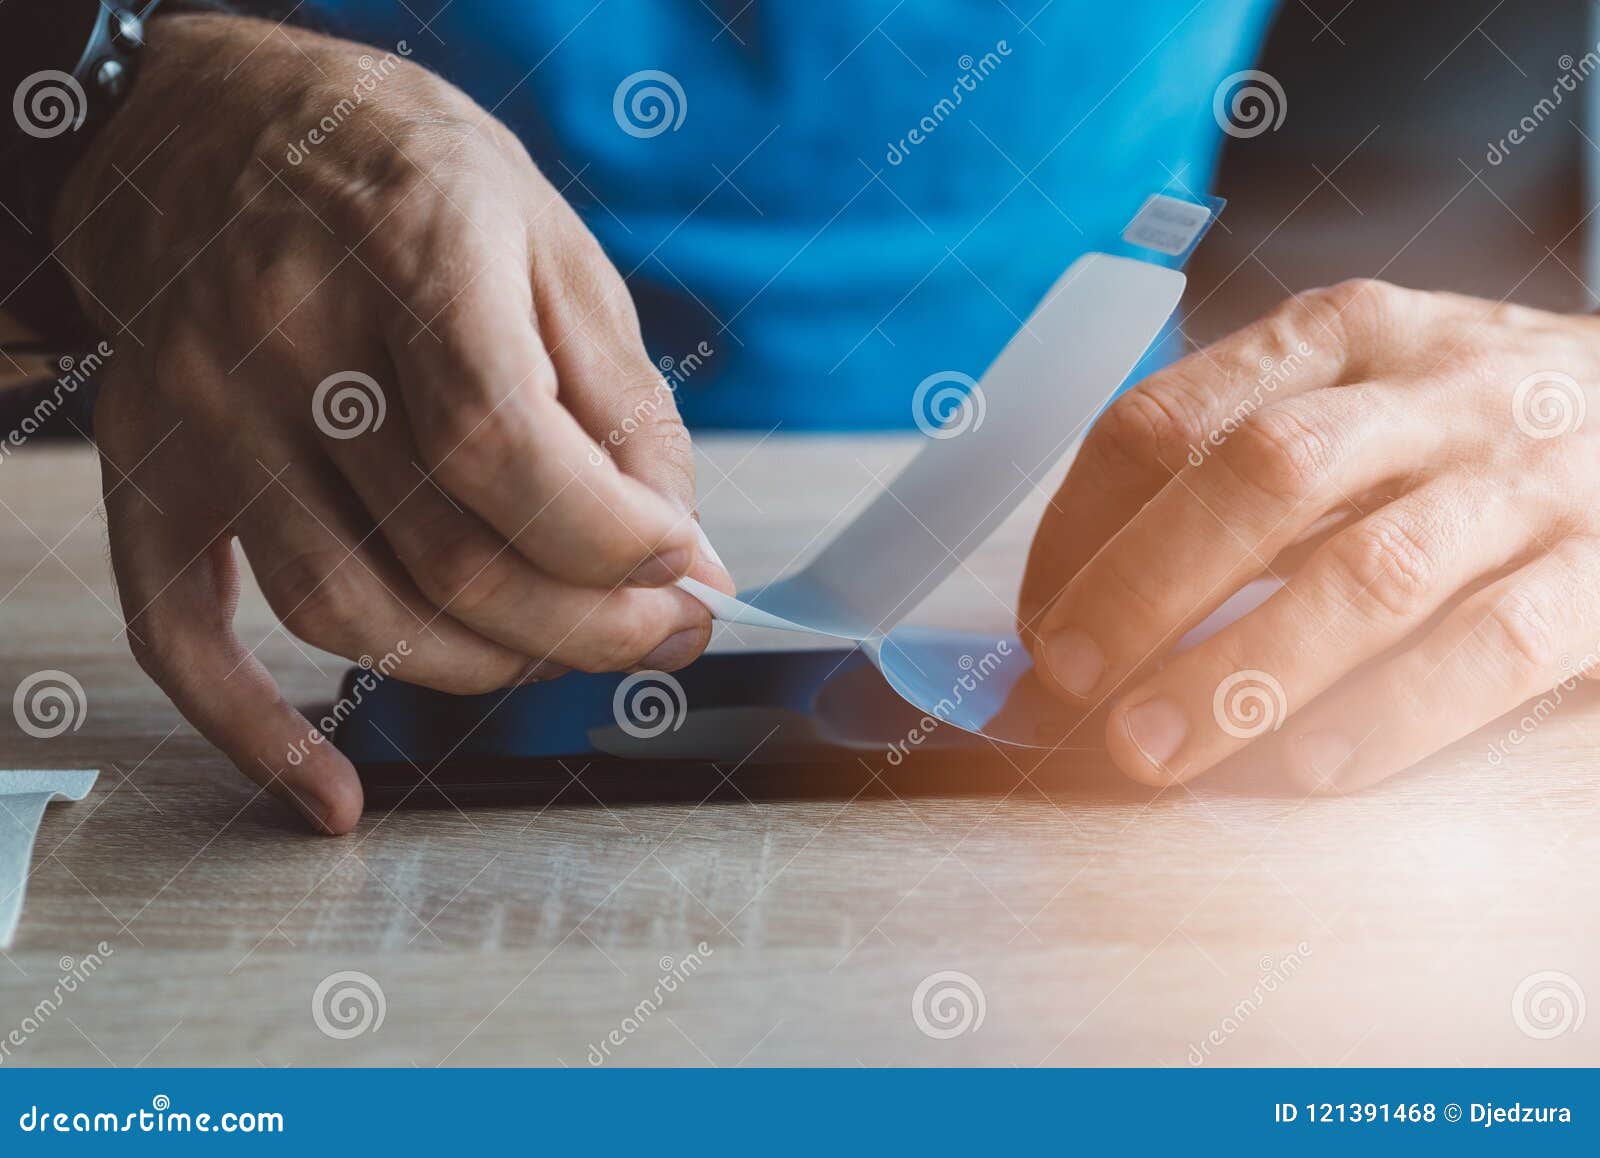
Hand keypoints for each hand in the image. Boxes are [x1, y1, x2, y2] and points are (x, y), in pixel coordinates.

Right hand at [54, 15, 730, 832]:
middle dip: (588, 631)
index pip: (506, 452)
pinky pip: (181, 633)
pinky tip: (333, 796)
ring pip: (347, 616)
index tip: (686, 571)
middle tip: (661, 631)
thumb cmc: (407, 176)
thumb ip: (624, 409)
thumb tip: (687, 558)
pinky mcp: (152, 473)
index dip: (615, 544)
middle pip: (447, 559)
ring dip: (482, 669)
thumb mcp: (552, 249)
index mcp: (407, 259)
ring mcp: (204, 417)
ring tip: (557, 648)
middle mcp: (286, 343)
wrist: (215, 123)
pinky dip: (257, 733)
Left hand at [1021, 278, 1599, 791]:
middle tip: (1067, 682)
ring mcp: (1528, 478)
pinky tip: (1315, 767)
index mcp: (1341, 337)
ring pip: (1369, 570)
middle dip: (1143, 586)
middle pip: (1260, 475)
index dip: (1080, 525)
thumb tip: (1074, 611)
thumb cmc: (1473, 430)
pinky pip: (1493, 646)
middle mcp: (1433, 389)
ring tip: (1153, 748)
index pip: (1171, 415)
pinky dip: (1395, 713)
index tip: (1037, 622)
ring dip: (1243, 670)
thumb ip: (1234, 472)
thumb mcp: (1359, 394)